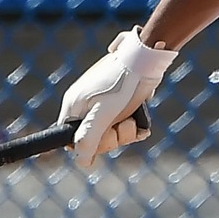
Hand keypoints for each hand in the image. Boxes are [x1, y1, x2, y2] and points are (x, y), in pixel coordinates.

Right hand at [56, 28, 175, 168]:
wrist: (147, 56)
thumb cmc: (123, 83)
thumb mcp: (103, 113)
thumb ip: (89, 138)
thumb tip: (81, 161)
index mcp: (75, 106)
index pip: (71, 138)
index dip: (87, 145)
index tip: (103, 139)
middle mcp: (87, 105)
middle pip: (95, 139)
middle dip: (113, 137)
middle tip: (123, 124)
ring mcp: (105, 103)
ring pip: (113, 132)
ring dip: (127, 131)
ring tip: (134, 117)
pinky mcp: (121, 102)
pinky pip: (125, 124)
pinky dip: (135, 124)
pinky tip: (141, 117)